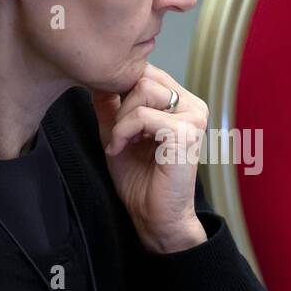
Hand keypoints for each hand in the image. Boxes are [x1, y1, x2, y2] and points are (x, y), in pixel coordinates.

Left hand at [92, 63, 209, 253]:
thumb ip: (110, 105)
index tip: (111, 118)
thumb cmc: (140, 181)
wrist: (154, 217)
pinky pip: (142, 115)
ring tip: (120, 144)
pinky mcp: (186, 132)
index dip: (121, 89)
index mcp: (182, 103)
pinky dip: (123, 131)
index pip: (148, 73)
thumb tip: (97, 79)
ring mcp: (193, 117)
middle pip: (145, 77)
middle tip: (118, 136)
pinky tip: (120, 150)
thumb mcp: (117, 134)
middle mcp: (193, 106)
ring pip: (143, 91)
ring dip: (121, 120)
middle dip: (121, 106)